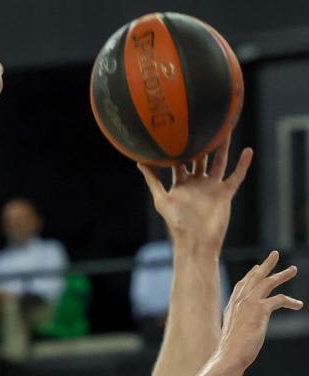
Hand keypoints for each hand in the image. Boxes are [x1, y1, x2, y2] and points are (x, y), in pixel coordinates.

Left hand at [138, 135, 251, 251]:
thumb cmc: (176, 224)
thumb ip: (152, 181)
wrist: (195, 242)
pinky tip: (248, 151)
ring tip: (227, 127)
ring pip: (219, 162)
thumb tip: (139, 161)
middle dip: (203, 141)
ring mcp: (212, 188)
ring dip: (224, 147)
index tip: (179, 128)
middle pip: (202, 157)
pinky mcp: (225, 194)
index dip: (180, 146)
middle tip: (204, 120)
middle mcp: (197, 183)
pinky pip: (236, 176)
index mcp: (181, 183)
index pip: (181, 160)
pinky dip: (242, 165)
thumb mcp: (161, 199)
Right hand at [218, 251, 301, 371]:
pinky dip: (290, 302)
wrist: (229, 355)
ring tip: (293, 269)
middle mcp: (240, 301)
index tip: (256, 267)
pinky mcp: (260, 310)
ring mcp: (250, 303)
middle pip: (254, 277)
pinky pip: (279, 299)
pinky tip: (298, 305)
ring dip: (282, 275)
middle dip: (266, 265)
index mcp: (232, 306)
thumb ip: (238, 327)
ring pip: (268, 282)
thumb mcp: (232, 334)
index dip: (250, 275)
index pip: (241, 285)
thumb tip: (241, 333)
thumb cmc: (230, 351)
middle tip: (274, 254)